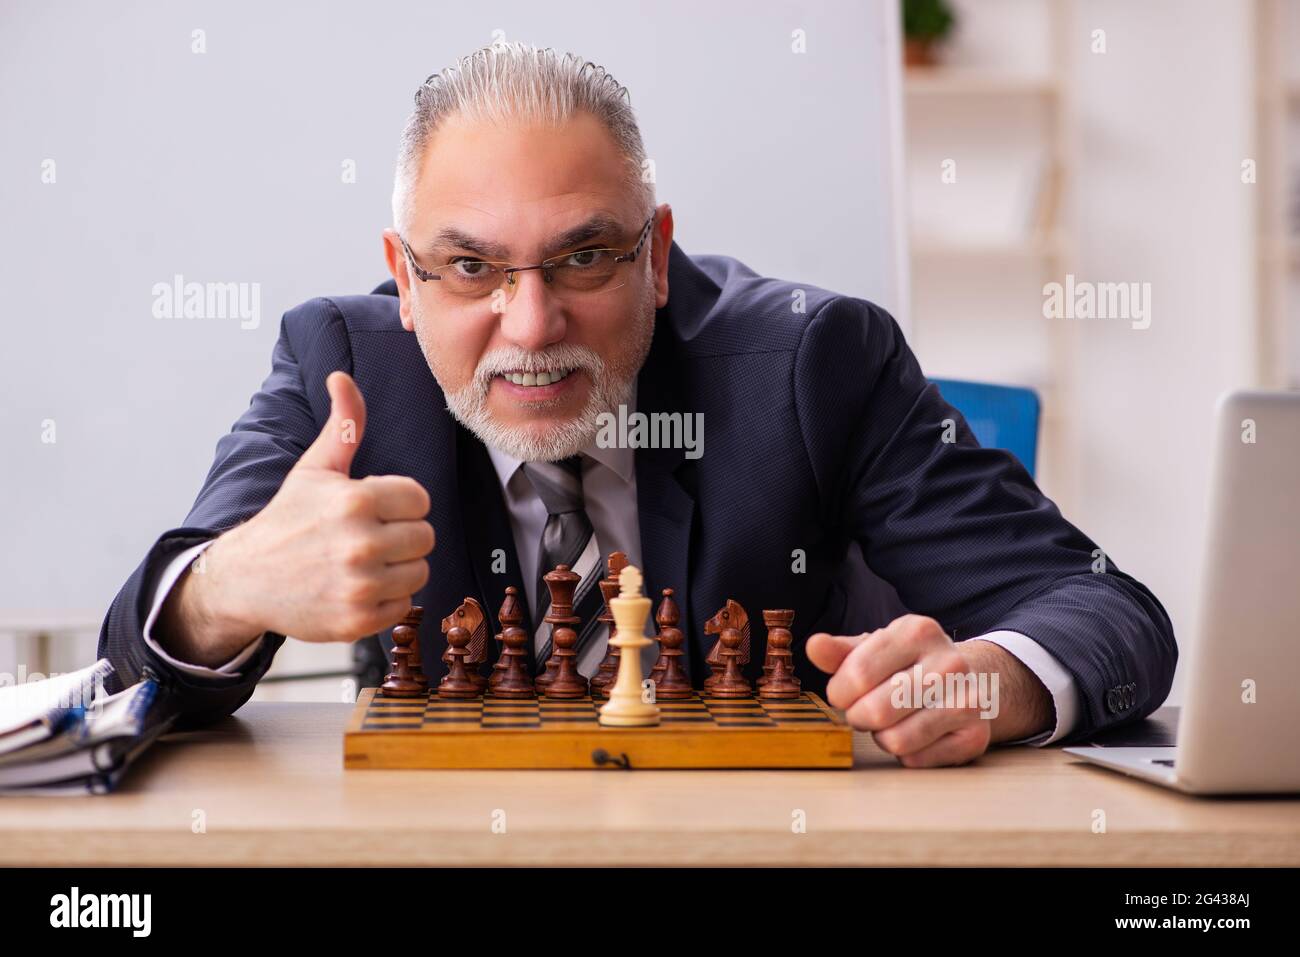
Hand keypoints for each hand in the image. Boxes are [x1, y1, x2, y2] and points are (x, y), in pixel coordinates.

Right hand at [158, 371, 434, 665]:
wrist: (245, 579)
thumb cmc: (287, 520)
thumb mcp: (314, 468)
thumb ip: (343, 425)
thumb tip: (342, 377)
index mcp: (356, 500)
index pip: (420, 499)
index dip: (400, 504)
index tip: (374, 510)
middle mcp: (360, 543)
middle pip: (425, 537)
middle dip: (402, 536)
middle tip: (370, 538)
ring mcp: (359, 585)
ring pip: (420, 572)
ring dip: (399, 568)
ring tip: (364, 563)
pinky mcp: (358, 620)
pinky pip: (404, 606)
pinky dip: (387, 600)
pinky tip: (357, 588)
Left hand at [806, 615, 996, 767]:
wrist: (975, 679)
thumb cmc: (911, 663)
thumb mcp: (876, 647)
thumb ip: (841, 651)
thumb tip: (814, 646)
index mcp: (918, 631)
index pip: (858, 673)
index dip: (839, 692)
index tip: (842, 694)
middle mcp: (949, 663)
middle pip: (875, 711)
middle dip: (858, 716)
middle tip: (863, 710)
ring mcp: (968, 701)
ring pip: (896, 741)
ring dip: (881, 736)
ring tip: (890, 721)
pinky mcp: (975, 737)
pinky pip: (917, 760)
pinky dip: (906, 753)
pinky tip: (915, 733)